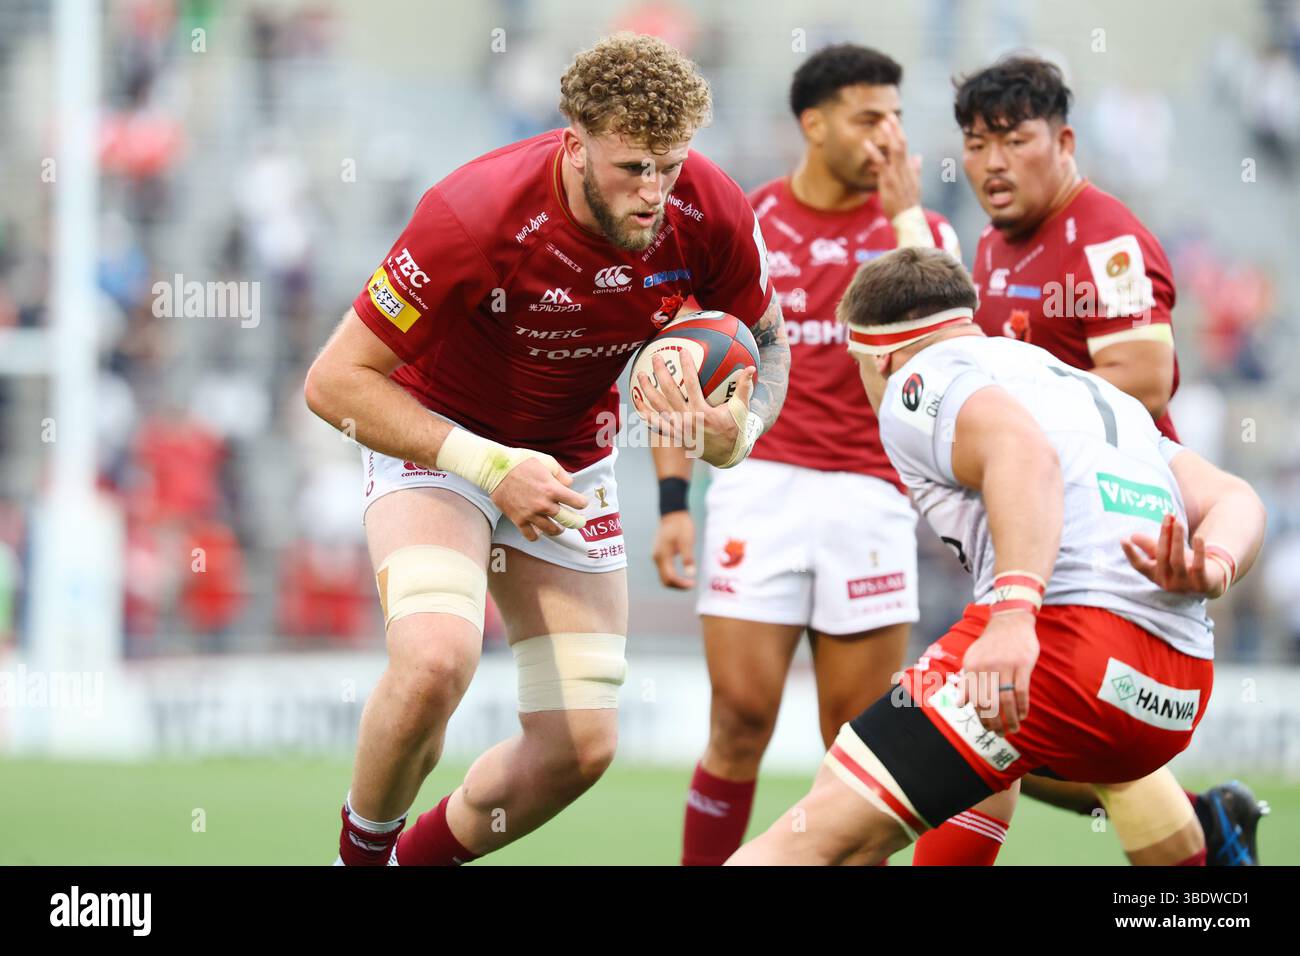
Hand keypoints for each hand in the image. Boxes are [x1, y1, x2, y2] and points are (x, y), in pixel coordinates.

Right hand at [489, 455, 587, 541]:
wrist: (496, 469)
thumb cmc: (521, 462)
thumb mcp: (546, 461)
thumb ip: (561, 474)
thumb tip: (569, 484)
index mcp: (553, 489)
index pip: (577, 502)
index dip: (581, 503)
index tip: (581, 504)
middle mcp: (544, 504)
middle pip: (568, 520)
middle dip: (576, 522)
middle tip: (578, 522)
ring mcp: (531, 514)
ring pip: (551, 530)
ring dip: (558, 529)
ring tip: (559, 528)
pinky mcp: (518, 520)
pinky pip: (531, 536)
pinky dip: (537, 535)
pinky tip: (539, 531)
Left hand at [631, 350, 755, 466]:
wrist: (726, 455)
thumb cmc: (734, 428)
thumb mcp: (741, 409)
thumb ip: (744, 388)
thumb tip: (751, 368)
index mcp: (703, 412)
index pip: (691, 384)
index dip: (686, 366)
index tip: (681, 351)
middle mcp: (687, 420)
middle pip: (669, 392)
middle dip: (660, 372)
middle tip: (655, 356)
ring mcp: (677, 429)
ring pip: (657, 407)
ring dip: (646, 390)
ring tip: (640, 375)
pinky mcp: (673, 435)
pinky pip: (654, 423)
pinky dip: (644, 413)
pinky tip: (636, 401)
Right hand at [652, 510, 695, 588]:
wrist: (673, 513)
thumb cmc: (681, 525)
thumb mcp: (687, 540)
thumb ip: (688, 557)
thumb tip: (691, 573)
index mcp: (662, 555)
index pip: (670, 577)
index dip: (681, 584)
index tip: (693, 584)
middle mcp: (657, 558)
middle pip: (664, 580)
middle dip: (678, 586)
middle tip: (691, 585)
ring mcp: (657, 556)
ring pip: (663, 576)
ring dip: (675, 582)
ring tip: (688, 582)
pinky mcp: (660, 554)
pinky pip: (664, 570)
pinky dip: (672, 576)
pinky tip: (682, 575)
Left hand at [863, 114, 920, 219]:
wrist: (908, 217)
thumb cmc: (909, 203)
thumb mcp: (915, 184)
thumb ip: (915, 169)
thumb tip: (918, 156)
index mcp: (909, 168)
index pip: (905, 146)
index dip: (900, 133)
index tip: (894, 121)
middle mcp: (904, 168)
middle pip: (902, 143)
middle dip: (896, 129)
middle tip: (889, 115)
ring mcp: (897, 173)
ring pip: (894, 149)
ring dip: (888, 135)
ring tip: (882, 122)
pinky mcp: (888, 180)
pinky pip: (881, 162)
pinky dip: (874, 152)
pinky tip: (866, 143)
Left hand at [958, 611, 1038, 735]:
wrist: (1009, 621)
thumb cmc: (990, 645)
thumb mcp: (973, 659)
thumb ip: (967, 681)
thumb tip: (959, 704)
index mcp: (972, 667)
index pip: (975, 699)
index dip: (981, 718)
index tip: (987, 729)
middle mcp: (987, 667)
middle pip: (990, 703)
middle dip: (995, 723)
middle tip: (1000, 734)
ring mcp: (1006, 666)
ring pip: (1006, 700)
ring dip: (1010, 719)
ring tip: (1013, 730)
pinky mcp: (1022, 664)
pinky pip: (1021, 691)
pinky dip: (1022, 706)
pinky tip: (1022, 715)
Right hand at [1121, 513, 1228, 597]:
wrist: (1211, 583)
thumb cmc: (1184, 565)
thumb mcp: (1167, 555)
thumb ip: (1150, 546)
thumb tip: (1132, 536)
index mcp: (1155, 576)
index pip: (1139, 566)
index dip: (1131, 554)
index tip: (1123, 540)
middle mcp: (1167, 583)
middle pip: (1162, 556)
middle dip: (1164, 535)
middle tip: (1168, 516)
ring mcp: (1184, 585)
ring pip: (1177, 560)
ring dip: (1177, 539)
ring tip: (1178, 522)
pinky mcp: (1201, 585)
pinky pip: (1198, 566)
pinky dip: (1199, 551)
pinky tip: (1198, 537)